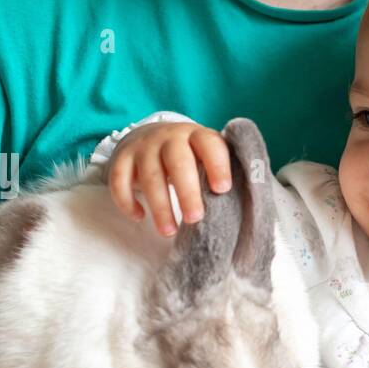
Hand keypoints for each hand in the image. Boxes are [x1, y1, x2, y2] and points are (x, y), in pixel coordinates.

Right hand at [108, 121, 233, 236]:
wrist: (152, 136)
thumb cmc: (191, 155)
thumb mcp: (208, 156)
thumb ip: (223, 171)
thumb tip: (248, 204)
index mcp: (197, 136)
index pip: (209, 145)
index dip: (217, 165)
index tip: (223, 189)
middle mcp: (169, 137)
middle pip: (178, 162)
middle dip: (187, 192)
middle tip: (195, 219)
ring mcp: (144, 147)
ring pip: (149, 175)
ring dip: (159, 206)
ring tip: (169, 231)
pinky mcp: (122, 158)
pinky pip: (120, 180)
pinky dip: (127, 201)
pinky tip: (140, 217)